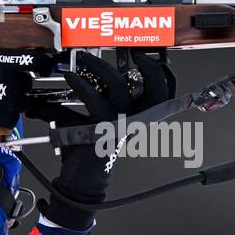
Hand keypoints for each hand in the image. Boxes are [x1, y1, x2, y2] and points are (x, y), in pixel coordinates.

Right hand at [0, 0, 53, 132]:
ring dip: (14, 100)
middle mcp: (5, 79)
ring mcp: (1, 99)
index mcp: (0, 58)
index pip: (38, 61)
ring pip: (22, 102)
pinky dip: (6, 116)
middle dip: (19, 81)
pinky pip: (12, 119)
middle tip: (3, 81)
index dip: (44, 63)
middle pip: (28, 82)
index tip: (43, 65)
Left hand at [27, 50, 175, 227]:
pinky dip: (80, 83)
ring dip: (99, 66)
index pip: (162, 96)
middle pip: (154, 89)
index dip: (160, 76)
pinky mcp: (102, 128)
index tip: (146, 58)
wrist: (81, 179)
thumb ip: (106, 103)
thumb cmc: (91, 151)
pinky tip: (71, 78)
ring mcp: (121, 125)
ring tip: (85, 59)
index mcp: (139, 120)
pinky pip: (93, 97)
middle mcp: (135, 122)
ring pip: (119, 85)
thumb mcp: (103, 123)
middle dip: (146, 66)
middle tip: (131, 54)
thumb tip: (95, 77)